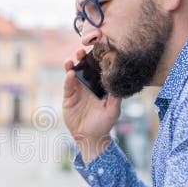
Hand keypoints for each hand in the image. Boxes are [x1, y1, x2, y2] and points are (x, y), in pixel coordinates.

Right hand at [63, 48, 120, 163]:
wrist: (90, 137)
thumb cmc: (104, 124)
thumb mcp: (113, 110)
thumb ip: (116, 97)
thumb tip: (119, 83)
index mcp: (99, 85)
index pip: (97, 68)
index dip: (96, 59)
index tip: (97, 49)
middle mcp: (88, 85)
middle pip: (84, 67)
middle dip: (82, 58)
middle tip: (82, 50)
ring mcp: (77, 90)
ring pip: (73, 73)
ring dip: (72, 65)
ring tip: (72, 59)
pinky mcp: (68, 97)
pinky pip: (67, 85)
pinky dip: (68, 79)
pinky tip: (70, 74)